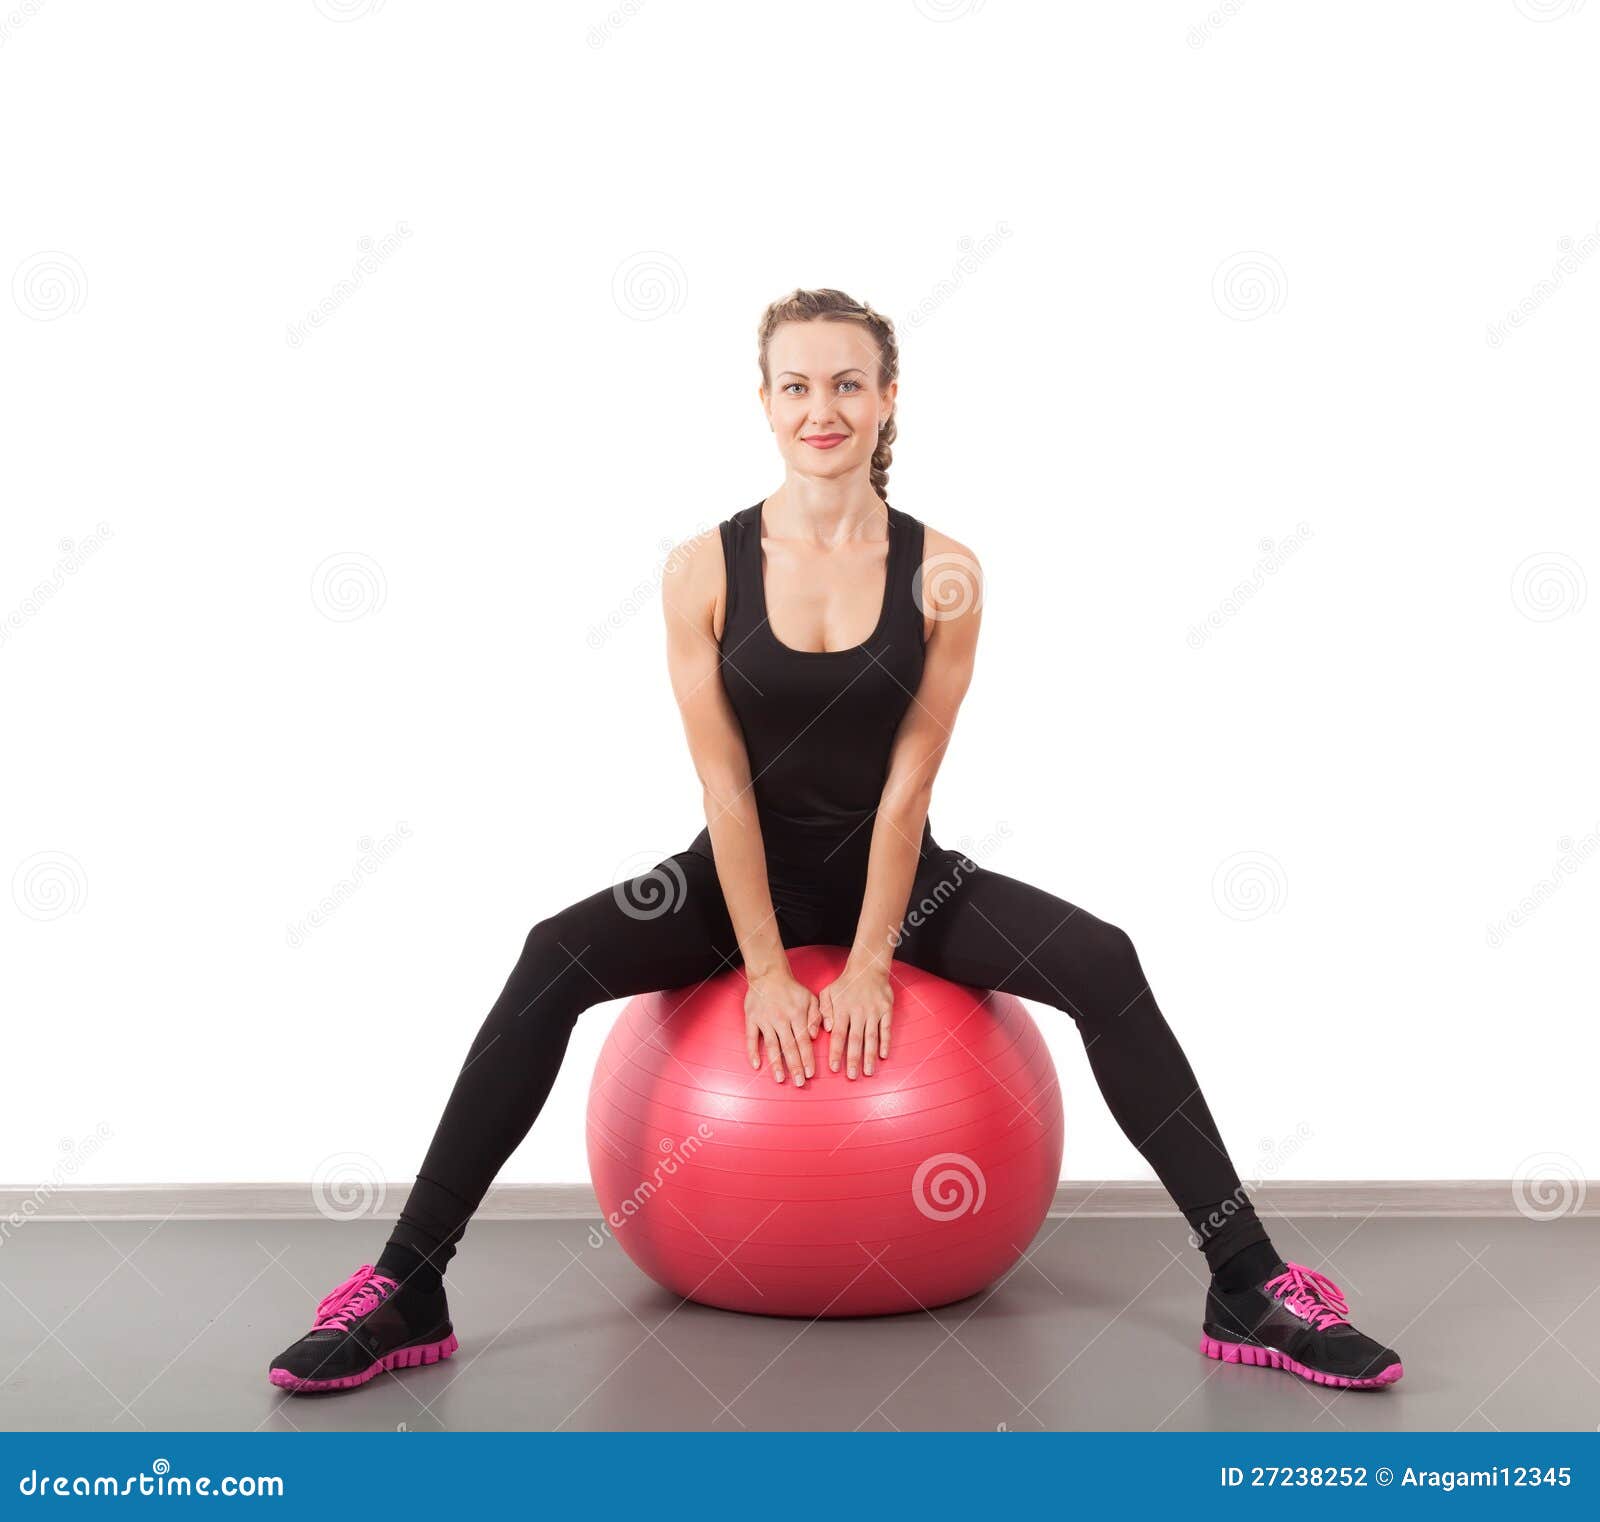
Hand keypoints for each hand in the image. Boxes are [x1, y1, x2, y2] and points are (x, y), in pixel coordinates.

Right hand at [744, 968, 819, 1086]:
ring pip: (772, 1045)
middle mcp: (781, 1019)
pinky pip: (751, 1038)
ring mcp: (765, 1020)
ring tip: (780, 1079)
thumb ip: (816, 1016)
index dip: (807, 1059)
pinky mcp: (751, 1019)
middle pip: (789, 1047)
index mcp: (797, 1015)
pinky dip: (752, 1052)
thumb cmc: (792, 989)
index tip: (810, 1074)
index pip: (804, 1041)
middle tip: (799, 1083)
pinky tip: (756, 1065)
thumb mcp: (810, 998)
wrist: (769, 975)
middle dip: (795, 1066)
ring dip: (776, 1064)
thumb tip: (815, 1035)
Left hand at [820, 959, 892, 1078]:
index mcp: (842, 1009)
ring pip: (871, 1037)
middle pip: (855, 1039)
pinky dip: (885, 1042)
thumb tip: (827, 1029)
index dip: (836, 1052)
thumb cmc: (845, 984)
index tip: (834, 1068)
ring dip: (869, 1056)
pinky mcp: (886, 1010)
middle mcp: (858, 1012)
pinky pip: (886, 1029)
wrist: (867, 968)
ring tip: (868, 1071)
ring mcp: (873, 1011)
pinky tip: (883, 1055)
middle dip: (853, 1059)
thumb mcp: (827, 992)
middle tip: (852, 1076)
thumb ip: (823, 1010)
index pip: (838, 1035)